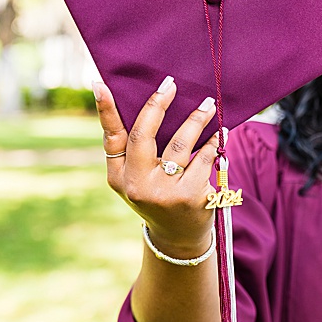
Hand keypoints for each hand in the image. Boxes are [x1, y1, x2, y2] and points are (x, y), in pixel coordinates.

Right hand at [95, 76, 219, 258]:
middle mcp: (137, 186)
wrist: (178, 238)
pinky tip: (221, 132)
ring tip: (208, 104)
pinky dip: (214, 141)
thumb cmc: (156, 196)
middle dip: (158, 105)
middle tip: (170, 84)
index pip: (112, 137)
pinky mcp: (191, 197)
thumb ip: (133, 150)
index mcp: (119, 177)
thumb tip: (147, 104)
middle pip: (143, 135)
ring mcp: (164, 193)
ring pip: (181, 144)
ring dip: (196, 118)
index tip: (100, 84)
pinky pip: (204, 158)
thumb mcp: (135, 179)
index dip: (106, 110)